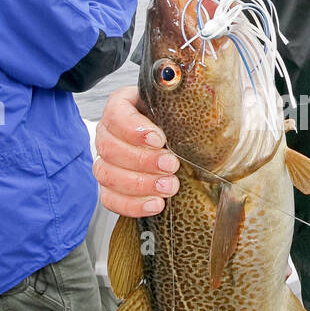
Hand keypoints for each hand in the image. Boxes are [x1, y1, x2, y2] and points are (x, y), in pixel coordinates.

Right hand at [94, 87, 180, 216]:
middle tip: (171, 165)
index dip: (134, 128)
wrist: (182, 146)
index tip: (159, 139)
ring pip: (106, 174)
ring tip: (169, 187)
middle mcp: (108, 133)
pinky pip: (109, 199)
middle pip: (108, 147)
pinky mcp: (110, 187)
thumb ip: (185, 105)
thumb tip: (204, 108)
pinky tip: (156, 204)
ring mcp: (105, 161)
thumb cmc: (180, 123)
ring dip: (140, 184)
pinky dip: (132, 205)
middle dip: (142, 160)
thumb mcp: (181, 109)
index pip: (115, 114)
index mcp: (121, 107)